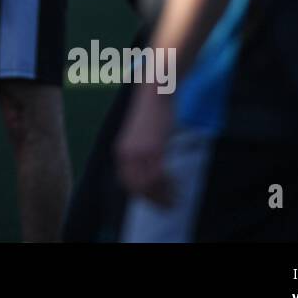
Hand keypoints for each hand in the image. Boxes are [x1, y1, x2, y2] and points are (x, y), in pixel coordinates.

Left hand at [115, 83, 177, 206]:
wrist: (155, 93)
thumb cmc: (151, 113)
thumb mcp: (140, 137)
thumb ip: (141, 155)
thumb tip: (151, 175)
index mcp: (121, 152)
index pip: (127, 183)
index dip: (141, 195)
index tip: (155, 201)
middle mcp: (126, 154)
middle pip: (136, 188)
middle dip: (153, 200)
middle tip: (168, 205)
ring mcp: (139, 152)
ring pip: (148, 186)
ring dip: (162, 196)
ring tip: (174, 199)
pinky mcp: (154, 148)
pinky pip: (158, 176)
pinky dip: (167, 186)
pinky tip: (176, 187)